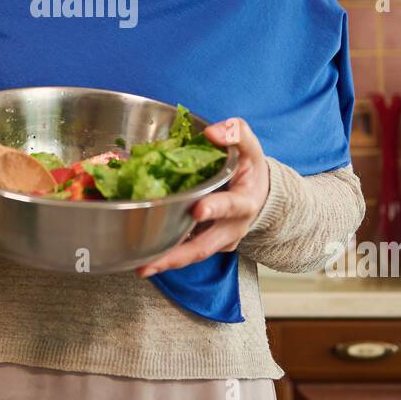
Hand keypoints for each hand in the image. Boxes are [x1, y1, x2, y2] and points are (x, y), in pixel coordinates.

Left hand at [135, 117, 268, 277]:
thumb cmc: (249, 167)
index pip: (232, 206)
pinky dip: (165, 256)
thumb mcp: (249, 146)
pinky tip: (142, 257)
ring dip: (167, 262)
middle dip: (181, 252)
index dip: (216, 208)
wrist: (259, 193)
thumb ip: (236, 133)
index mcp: (245, 201)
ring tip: (142, 267)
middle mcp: (232, 227)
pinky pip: (185, 252)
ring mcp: (219, 241)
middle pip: (206, 245)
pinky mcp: (206, 245)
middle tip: (157, 257)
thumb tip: (212, 132)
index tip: (198, 209)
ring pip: (192, 254)